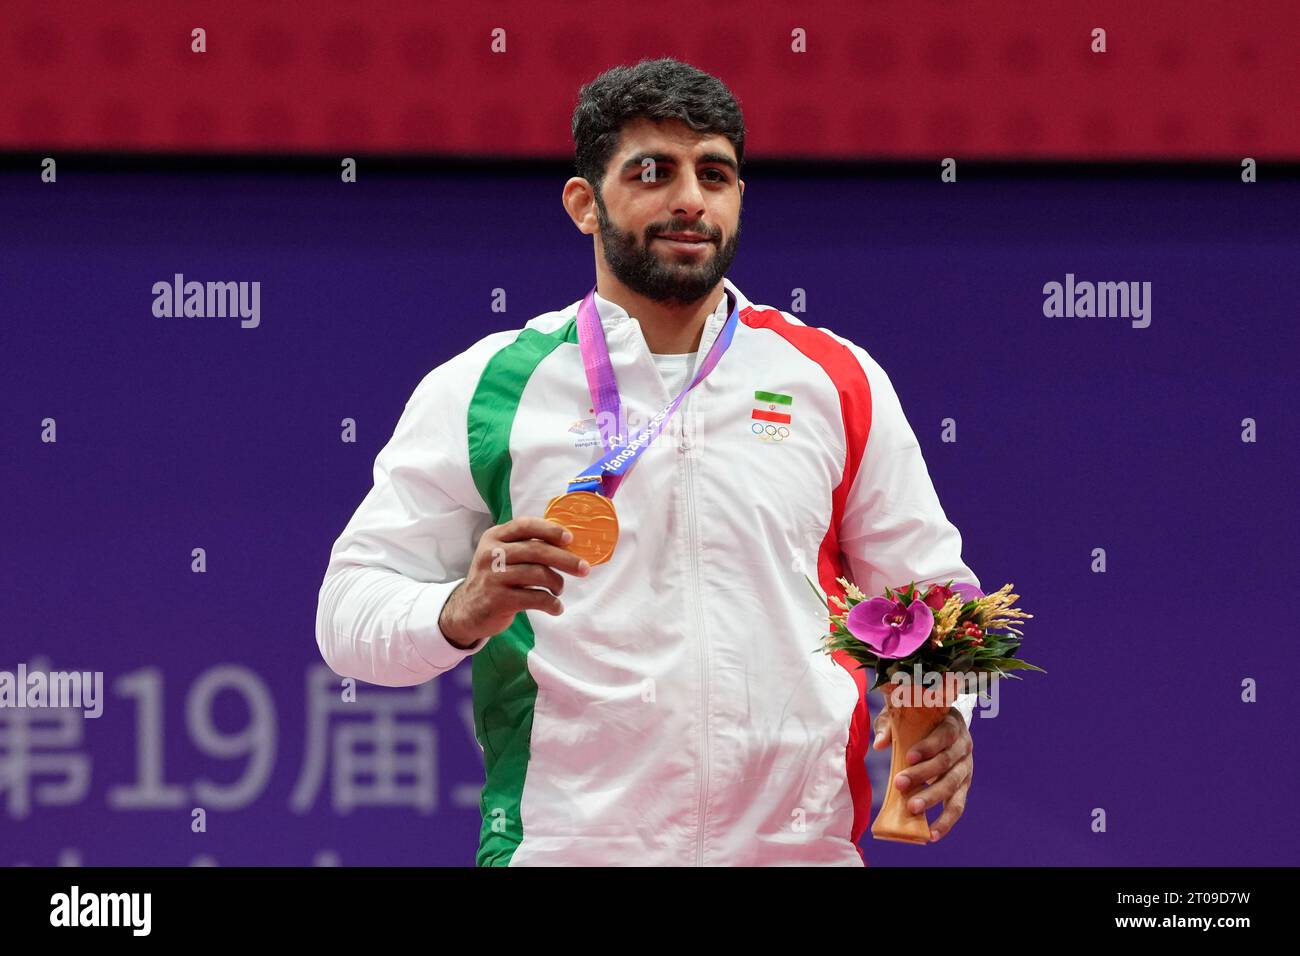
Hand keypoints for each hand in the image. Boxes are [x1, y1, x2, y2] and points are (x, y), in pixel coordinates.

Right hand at [438, 516, 590, 646]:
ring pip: (538, 574)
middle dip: (566, 559)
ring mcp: (494, 577)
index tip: (570, 538)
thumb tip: (566, 543)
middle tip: (584, 569)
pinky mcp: (499, 600)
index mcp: (494, 537)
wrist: (466, 610)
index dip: (550, 530)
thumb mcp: (500, 555)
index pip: (525, 525)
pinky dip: (552, 604)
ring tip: (559, 590)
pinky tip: (556, 607)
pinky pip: (535, 598)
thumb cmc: (494, 579)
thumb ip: (525, 546)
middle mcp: (492, 554)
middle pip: (537, 551)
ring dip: (557, 583)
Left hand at [872, 701, 972, 842]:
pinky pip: (957, 807)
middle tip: (900, 784)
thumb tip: (879, 744)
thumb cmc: (920, 720)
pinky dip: (945, 822)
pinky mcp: (964, 787)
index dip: (928, 746)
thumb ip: (890, 725)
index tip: (909, 757)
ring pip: (952, 786)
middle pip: (946, 762)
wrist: (944, 725)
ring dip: (932, 798)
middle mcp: (964, 747)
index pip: (944, 735)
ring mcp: (966, 768)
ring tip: (912, 809)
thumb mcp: (904, 715)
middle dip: (923, 775)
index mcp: (953, 724)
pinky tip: (931, 835)